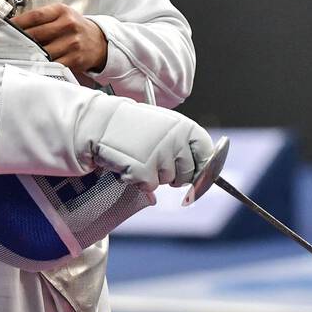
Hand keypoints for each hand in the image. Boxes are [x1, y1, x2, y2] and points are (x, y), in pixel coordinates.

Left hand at [11, 3, 107, 78]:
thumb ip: (42, 18)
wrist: (98, 41)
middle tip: (6, 45)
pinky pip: (53, 65)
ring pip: (43, 52)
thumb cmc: (75, 27)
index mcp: (61, 11)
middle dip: (19, 41)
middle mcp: (68, 25)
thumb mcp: (61, 15)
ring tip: (17, 57)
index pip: (35, 16)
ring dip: (28, 56)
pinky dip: (41, 67)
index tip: (5, 29)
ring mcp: (72, 43)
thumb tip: (15, 27)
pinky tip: (34, 66)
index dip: (17, 23)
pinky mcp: (75, 59)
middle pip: (36, 34)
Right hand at [89, 102, 214, 192]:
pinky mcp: (144, 171)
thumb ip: (183, 145)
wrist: (104, 124)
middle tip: (157, 162)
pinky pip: (149, 187)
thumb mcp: (165, 126)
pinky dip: (140, 181)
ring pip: (168, 181)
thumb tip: (201, 174)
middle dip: (176, 175)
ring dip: (155, 175)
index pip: (207, 154)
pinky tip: (131, 164)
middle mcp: (176, 141)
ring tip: (140, 156)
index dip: (205, 168)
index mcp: (185, 127)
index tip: (200, 177)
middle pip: (189, 174)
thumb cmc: (135, 125)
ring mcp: (160, 157)